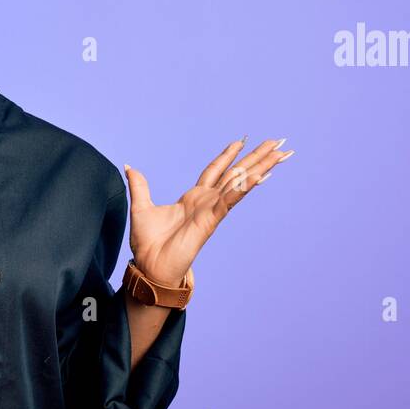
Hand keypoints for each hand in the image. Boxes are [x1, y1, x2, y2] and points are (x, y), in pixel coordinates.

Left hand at [123, 137, 293, 285]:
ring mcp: (212, 211)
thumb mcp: (140, 208)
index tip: (241, 141)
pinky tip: (260, 174)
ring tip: (280, 154)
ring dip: (260, 167)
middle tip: (277, 143)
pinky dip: (244, 187)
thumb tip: (129, 167)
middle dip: (256, 157)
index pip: (215, 171)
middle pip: (236, 173)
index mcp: (193, 198)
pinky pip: (230, 199)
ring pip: (240, 183)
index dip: (228, 155)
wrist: (149, 267)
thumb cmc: (148, 244)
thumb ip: (139, 186)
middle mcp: (207, 202)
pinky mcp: (211, 220)